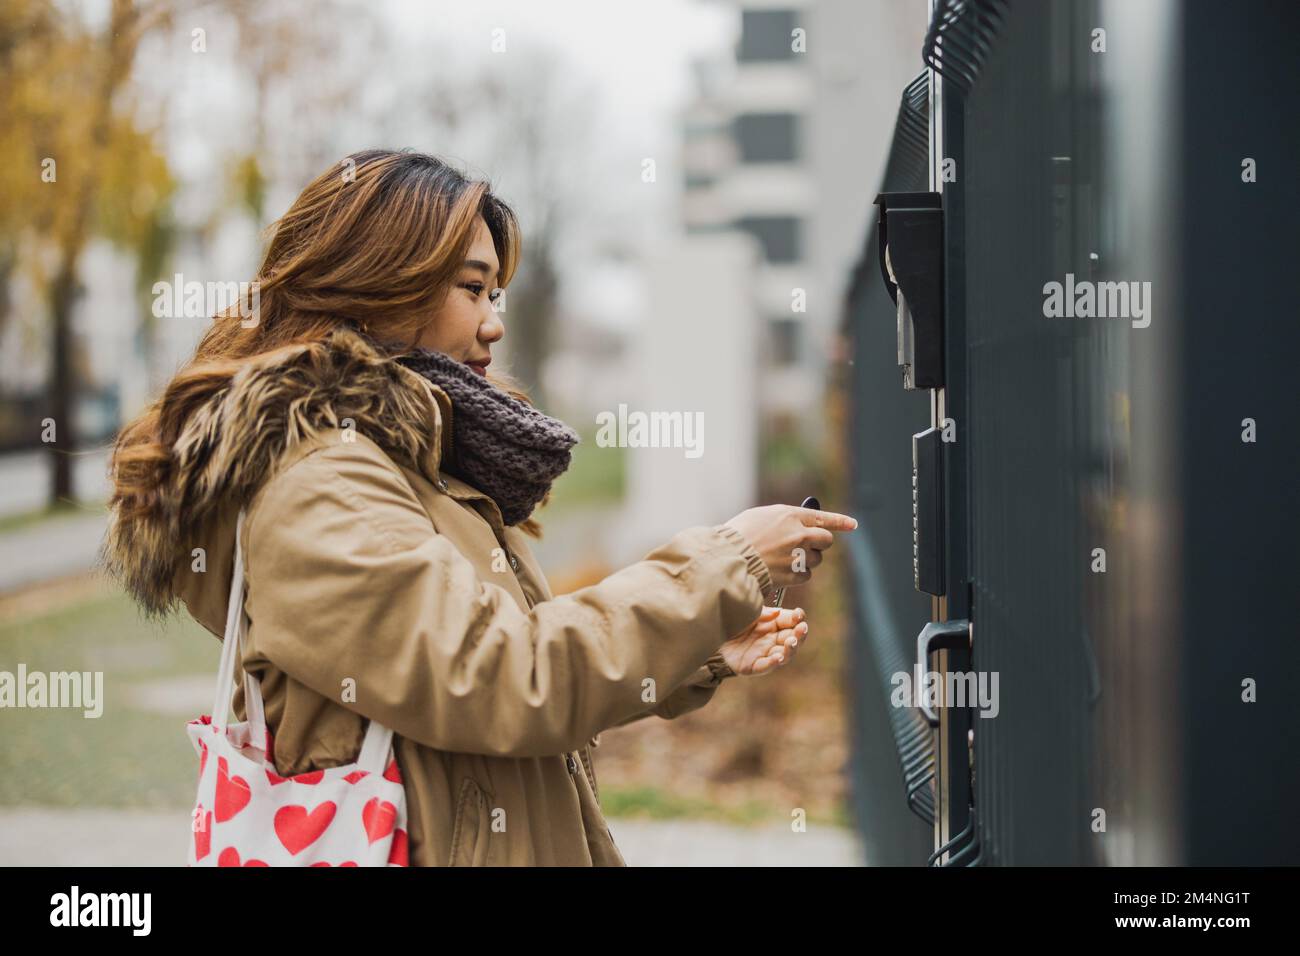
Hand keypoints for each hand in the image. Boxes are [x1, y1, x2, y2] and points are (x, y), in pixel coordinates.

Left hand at [718, 606, 808, 676]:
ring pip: (784, 655)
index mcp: (774, 625)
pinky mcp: (752, 667)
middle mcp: (772, 640)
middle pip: (793, 640)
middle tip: (801, 629)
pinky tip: (777, 657)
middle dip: (800, 634)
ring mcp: (763, 654)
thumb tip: (778, 612)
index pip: (792, 622)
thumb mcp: (749, 611)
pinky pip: (765, 666)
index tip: (799, 615)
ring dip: (790, 649)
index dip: (798, 619)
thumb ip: (763, 613)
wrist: (710, 633)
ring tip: (792, 642)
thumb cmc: (733, 620)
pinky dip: (772, 663)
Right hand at [723, 504, 856, 591]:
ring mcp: (798, 555)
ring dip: (805, 561)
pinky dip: (796, 575)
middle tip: (806, 547)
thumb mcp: (760, 517)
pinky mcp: (794, 575)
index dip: (841, 522)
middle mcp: (799, 534)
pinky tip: (780, 572)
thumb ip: (783, 519)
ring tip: (783, 559)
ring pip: (816, 560)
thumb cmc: (738, 536)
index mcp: (791, 516)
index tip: (853, 525)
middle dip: (819, 544)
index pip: (824, 517)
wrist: (728, 560)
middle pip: (826, 541)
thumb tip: (798, 525)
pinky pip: (805, 576)